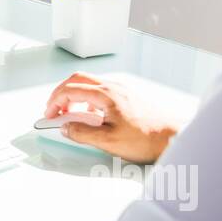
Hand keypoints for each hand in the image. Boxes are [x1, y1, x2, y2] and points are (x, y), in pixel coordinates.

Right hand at [43, 72, 179, 163]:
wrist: (172, 136)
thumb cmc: (146, 138)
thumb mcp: (109, 140)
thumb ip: (82, 133)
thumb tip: (65, 127)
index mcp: (106, 94)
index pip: (70, 90)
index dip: (54, 103)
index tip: (49, 115)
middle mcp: (112, 87)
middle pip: (77, 79)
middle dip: (60, 93)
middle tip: (53, 108)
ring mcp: (120, 89)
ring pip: (88, 82)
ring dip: (73, 94)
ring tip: (68, 113)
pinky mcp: (126, 95)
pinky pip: (99, 89)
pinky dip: (86, 97)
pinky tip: (89, 114)